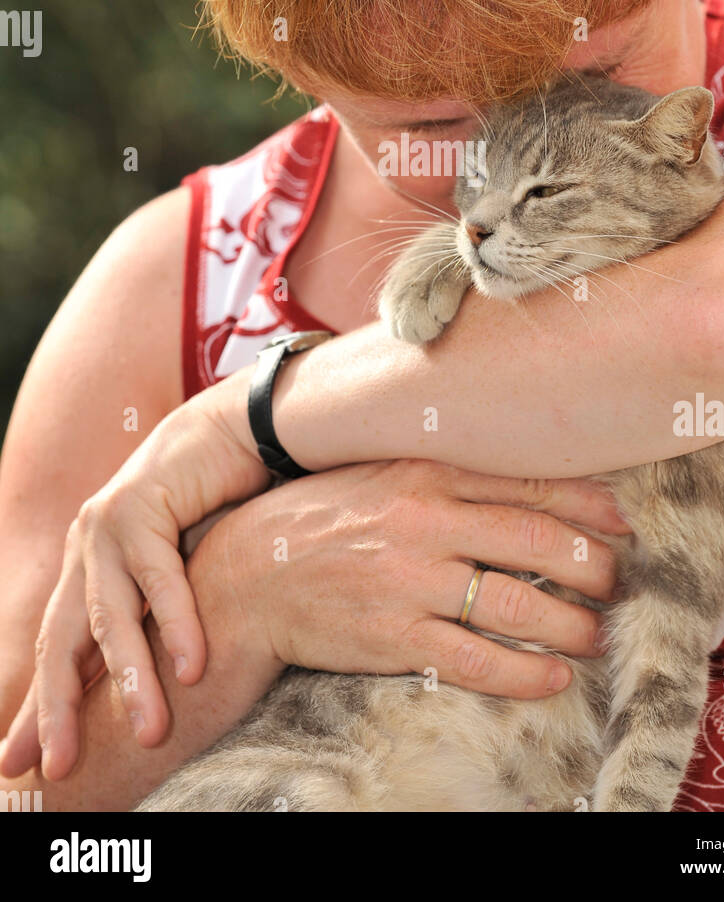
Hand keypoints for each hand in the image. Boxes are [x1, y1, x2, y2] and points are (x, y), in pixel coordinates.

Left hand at [0, 369, 266, 781]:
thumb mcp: (173, 568)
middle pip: (61, 642)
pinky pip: (159, 579)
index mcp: (87, 567)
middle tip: (56, 766)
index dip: (40, 707)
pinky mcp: (142, 505)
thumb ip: (151, 613)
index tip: (18, 763)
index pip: (55, 649)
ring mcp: (107, 526)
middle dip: (57, 708)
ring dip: (132, 680)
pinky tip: (191, 666)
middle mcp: (85, 548)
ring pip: (111, 618)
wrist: (232, 429)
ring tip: (151, 730)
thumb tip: (156, 681)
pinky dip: (176, 624)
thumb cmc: (212, 502)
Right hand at [222, 457, 628, 696]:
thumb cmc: (322, 517)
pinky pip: (477, 659)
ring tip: (596, 634)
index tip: (624, 523)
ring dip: (571, 624)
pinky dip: (525, 673)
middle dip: (592, 566)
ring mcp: (410, 581)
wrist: (247, 573)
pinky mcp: (394, 636)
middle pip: (536, 539)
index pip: (527, 483)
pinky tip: (552, 678)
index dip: (588, 505)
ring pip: (516, 604)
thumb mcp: (382, 474)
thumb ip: (445, 473)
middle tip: (617, 583)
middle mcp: (425, 520)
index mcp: (426, 472)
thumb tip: (519, 485)